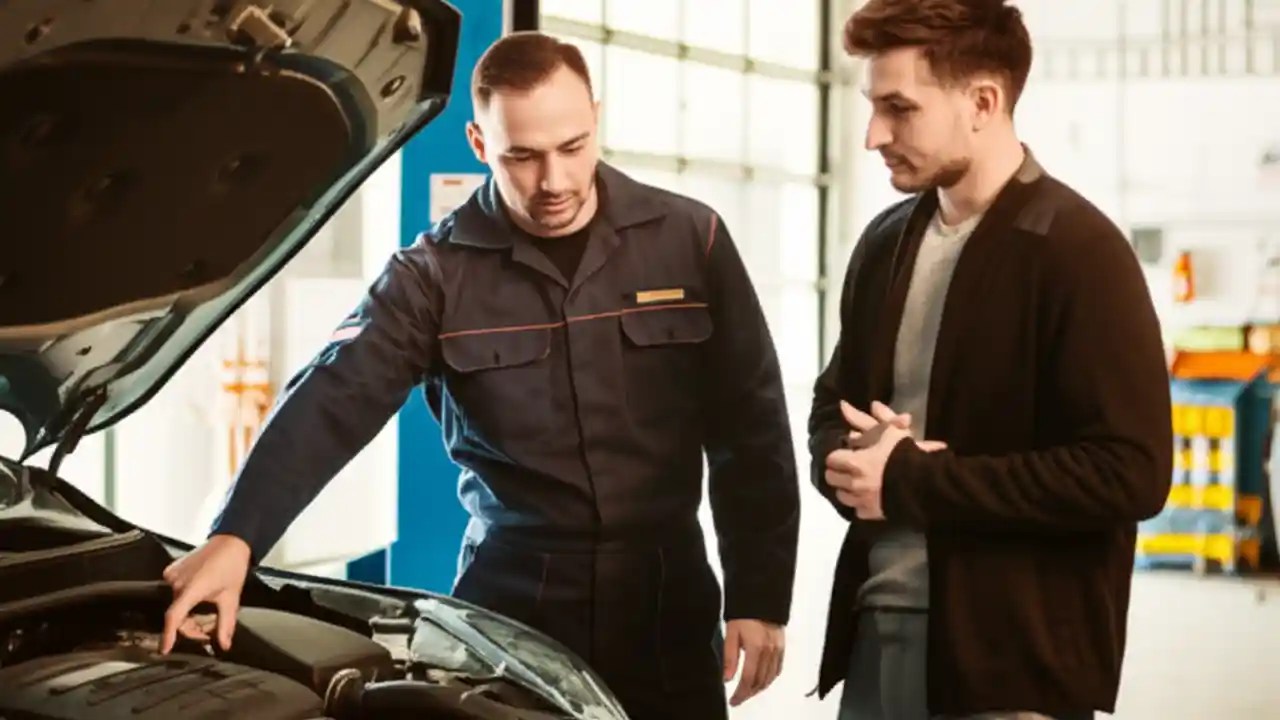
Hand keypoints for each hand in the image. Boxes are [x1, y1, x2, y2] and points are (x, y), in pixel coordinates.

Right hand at [160, 534, 251, 652]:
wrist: (231, 542)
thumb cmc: (232, 566)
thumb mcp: (231, 599)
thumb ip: (226, 625)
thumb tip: (223, 644)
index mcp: (192, 589)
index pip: (174, 616)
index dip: (168, 635)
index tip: (164, 649)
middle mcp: (177, 581)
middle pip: (177, 615)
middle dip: (191, 625)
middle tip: (208, 628)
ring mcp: (172, 574)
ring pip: (176, 604)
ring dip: (188, 612)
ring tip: (207, 608)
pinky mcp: (171, 569)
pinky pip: (174, 592)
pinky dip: (184, 599)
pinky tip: (200, 595)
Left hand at [722, 619, 784, 706]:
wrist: (760, 598)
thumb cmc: (744, 613)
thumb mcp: (731, 633)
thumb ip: (729, 657)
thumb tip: (727, 678)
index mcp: (756, 647)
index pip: (748, 679)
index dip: (741, 693)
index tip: (734, 700)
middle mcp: (769, 650)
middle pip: (760, 682)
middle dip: (749, 693)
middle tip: (739, 698)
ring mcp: (778, 649)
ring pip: (770, 678)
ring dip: (759, 688)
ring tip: (748, 692)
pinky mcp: (782, 647)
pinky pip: (777, 670)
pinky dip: (769, 679)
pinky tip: (761, 681)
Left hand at [825, 401, 946, 518]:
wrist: (924, 484)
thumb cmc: (904, 454)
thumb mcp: (887, 432)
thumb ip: (864, 419)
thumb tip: (843, 405)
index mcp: (854, 463)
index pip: (831, 458)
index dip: (838, 454)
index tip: (845, 453)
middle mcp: (853, 483)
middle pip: (831, 478)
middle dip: (838, 472)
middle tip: (849, 468)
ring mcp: (861, 501)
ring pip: (842, 496)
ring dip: (847, 489)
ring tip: (857, 483)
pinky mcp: (871, 514)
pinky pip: (857, 510)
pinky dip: (861, 504)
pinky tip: (869, 497)